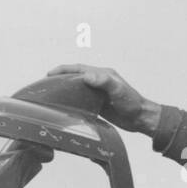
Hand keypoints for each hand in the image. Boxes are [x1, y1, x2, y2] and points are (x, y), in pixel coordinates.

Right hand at [46, 64, 160, 135]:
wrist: (141, 118)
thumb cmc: (132, 103)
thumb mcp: (118, 90)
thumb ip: (104, 82)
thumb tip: (86, 76)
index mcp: (103, 74)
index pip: (79, 69)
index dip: (64, 70)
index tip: (50, 73)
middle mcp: (99, 82)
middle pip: (75, 77)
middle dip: (61, 78)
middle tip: (45, 84)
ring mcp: (98, 93)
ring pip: (77, 88)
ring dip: (65, 89)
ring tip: (51, 94)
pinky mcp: (98, 104)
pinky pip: (82, 100)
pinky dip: (72, 101)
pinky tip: (64, 107)